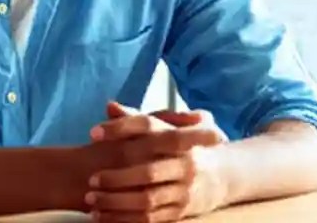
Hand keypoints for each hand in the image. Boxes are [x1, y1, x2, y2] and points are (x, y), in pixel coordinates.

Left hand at [86, 102, 229, 221]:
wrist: (225, 174)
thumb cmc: (184, 148)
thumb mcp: (168, 127)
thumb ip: (137, 118)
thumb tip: (110, 106)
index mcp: (179, 137)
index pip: (147, 126)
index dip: (120, 128)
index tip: (94, 133)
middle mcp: (185, 163)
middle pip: (147, 171)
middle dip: (116, 177)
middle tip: (91, 179)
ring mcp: (184, 189)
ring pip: (147, 199)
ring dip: (116, 202)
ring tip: (92, 201)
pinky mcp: (181, 211)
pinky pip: (150, 219)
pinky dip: (124, 220)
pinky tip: (104, 217)